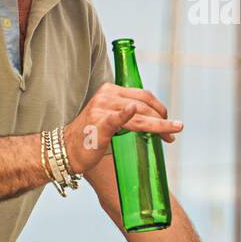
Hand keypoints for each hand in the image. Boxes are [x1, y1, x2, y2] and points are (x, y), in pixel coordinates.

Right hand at [62, 83, 181, 174]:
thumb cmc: (91, 136)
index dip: (160, 108)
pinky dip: (125, 114)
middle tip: (174, 132)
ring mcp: (101, 109)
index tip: (170, 122)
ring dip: (159, 125)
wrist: (66, 150)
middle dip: (163, 119)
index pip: (143, 95)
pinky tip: (132, 111)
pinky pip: (115, 118)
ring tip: (171, 134)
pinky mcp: (98, 124)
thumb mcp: (109, 117)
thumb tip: (153, 120)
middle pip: (144, 104)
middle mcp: (106, 96)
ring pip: (139, 115)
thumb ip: (127, 114)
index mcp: (110, 90)